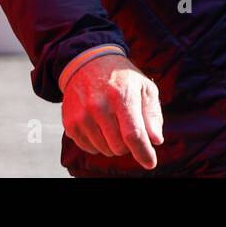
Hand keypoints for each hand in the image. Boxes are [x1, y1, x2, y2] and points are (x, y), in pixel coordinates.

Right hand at [62, 54, 163, 168]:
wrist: (88, 63)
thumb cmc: (122, 78)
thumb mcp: (144, 87)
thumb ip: (152, 115)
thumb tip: (156, 141)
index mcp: (121, 95)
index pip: (133, 134)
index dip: (143, 152)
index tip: (150, 163)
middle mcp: (98, 107)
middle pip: (119, 146)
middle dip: (129, 144)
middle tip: (130, 128)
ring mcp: (82, 116)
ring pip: (104, 150)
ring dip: (113, 144)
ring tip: (115, 123)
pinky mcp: (70, 124)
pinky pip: (89, 148)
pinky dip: (99, 143)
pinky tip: (101, 126)